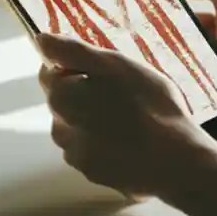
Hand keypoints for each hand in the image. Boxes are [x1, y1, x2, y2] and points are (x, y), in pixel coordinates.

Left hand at [36, 33, 216, 197]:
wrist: (175, 161)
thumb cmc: (149, 106)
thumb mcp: (115, 65)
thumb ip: (73, 51)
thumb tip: (41, 40)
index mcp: (60, 98)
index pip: (51, 71)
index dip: (78, 66)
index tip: (108, 71)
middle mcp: (59, 130)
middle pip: (65, 100)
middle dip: (88, 92)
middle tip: (127, 92)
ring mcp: (77, 157)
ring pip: (80, 126)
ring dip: (97, 118)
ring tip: (134, 118)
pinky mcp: (95, 176)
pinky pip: (94, 150)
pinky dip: (108, 142)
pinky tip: (134, 140)